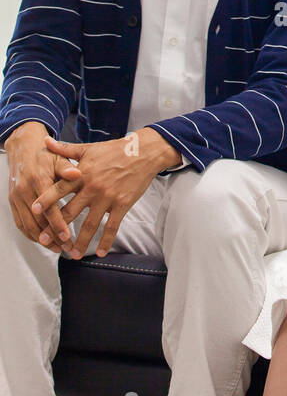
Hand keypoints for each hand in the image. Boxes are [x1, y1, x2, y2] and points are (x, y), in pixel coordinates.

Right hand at [6, 123, 81, 251]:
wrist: (23, 149)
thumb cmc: (45, 155)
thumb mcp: (58, 158)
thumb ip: (67, 168)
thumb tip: (78, 172)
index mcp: (37, 180)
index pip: (48, 208)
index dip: (57, 224)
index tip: (67, 237)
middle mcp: (24, 191)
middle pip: (37, 221)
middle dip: (51, 237)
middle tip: (66, 248)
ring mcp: (16, 198)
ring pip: (27, 225)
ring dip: (41, 239)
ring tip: (57, 248)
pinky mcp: (12, 202)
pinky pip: (20, 223)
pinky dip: (30, 234)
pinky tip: (42, 241)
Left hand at [34, 128, 177, 257]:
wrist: (143, 153)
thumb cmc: (114, 150)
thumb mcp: (88, 148)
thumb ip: (65, 149)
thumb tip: (45, 141)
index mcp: (82, 173)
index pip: (60, 188)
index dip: (47, 199)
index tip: (34, 211)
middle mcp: (93, 187)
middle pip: (71, 211)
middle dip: (57, 227)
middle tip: (44, 240)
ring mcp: (108, 197)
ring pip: (91, 224)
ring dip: (80, 241)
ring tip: (72, 254)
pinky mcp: (122, 204)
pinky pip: (112, 226)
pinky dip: (106, 241)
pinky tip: (100, 252)